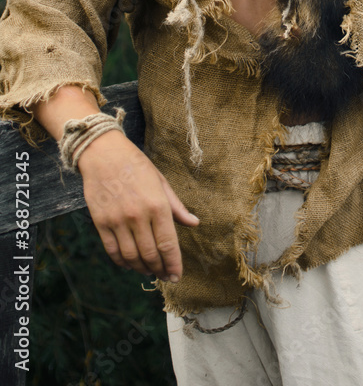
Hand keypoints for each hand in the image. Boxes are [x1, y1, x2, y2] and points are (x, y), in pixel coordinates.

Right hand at [77, 129, 198, 281]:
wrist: (103, 153)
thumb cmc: (136, 165)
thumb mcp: (161, 181)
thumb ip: (177, 206)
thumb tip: (194, 223)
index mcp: (157, 204)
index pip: (168, 244)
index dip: (173, 264)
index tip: (177, 276)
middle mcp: (138, 216)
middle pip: (151, 255)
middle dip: (160, 270)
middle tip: (164, 276)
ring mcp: (118, 221)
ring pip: (132, 257)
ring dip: (142, 269)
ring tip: (149, 271)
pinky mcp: (101, 223)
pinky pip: (113, 251)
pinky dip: (122, 262)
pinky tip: (130, 264)